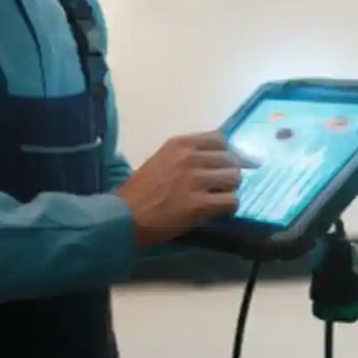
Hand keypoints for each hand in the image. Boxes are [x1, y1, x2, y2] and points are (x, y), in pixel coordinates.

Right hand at [116, 132, 254, 247]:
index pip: (220, 139)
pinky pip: (231, 201)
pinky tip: (218, 211)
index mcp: (179, 144)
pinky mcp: (199, 204)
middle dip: (228, 173)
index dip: (224, 154)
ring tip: (219, 198)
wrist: (123, 218)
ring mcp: (196, 180)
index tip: (219, 166)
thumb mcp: (160, 160)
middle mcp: (190, 157)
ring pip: (234, 178)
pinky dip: (229, 207)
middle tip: (220, 186)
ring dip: (229, 190)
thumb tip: (215, 161)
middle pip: (231, 159)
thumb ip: (185, 156)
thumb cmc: (138, 192)